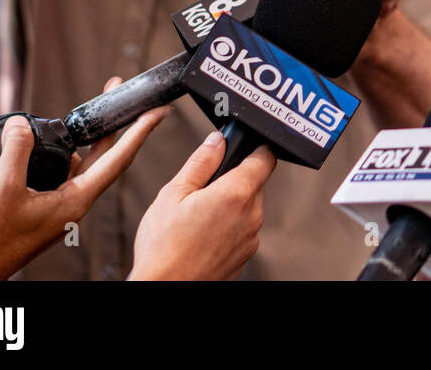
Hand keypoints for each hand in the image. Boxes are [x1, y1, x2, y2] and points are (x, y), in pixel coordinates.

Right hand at [0, 79, 169, 280]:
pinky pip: (60, 175)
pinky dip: (62, 155)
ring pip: (80, 166)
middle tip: (115, 93)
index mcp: (76, 201)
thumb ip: (17, 151)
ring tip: (86, 112)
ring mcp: (59, 207)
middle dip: (112, 124)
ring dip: (85, 139)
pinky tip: (50, 144)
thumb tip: (23, 124)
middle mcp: (73, 204)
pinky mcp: (42, 210)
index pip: (118, 159)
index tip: (157, 111)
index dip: (139, 132)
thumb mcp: (2, 189)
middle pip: (104, 157)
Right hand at [128, 132, 276, 279]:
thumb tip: (217, 140)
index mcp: (236, 193)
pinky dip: (229, 226)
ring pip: (248, 207)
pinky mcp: (245, 255)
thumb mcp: (173, 193)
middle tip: (205, 188)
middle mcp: (251, 215)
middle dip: (234, 179)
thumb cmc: (164, 248)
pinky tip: (203, 234)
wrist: (166, 289)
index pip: (265, 158)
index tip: (245, 146)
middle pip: (254, 183)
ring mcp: (250, 238)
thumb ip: (200, 162)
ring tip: (198, 215)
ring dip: (231, 205)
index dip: (256, 148)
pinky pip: (242, 230)